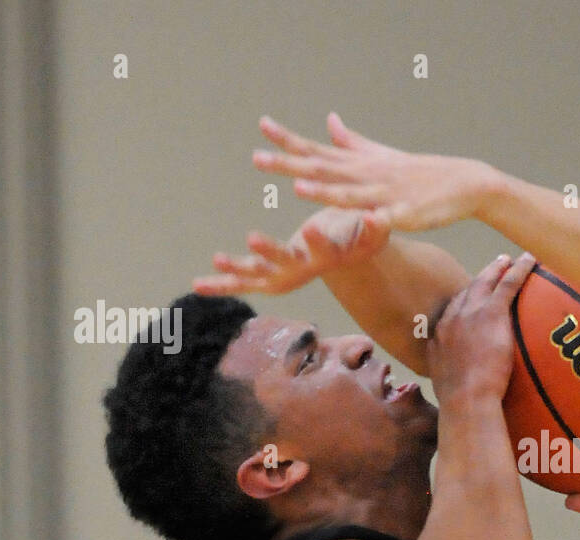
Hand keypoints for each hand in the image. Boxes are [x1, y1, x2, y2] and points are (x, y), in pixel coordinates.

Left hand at [192, 205, 389, 295]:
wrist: (340, 253)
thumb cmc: (356, 236)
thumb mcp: (371, 232)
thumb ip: (375, 227)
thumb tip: (382, 217)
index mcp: (328, 257)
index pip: (325, 250)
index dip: (319, 241)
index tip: (312, 228)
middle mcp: (303, 271)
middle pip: (285, 264)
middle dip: (269, 252)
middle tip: (253, 237)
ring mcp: (283, 276)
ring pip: (258, 275)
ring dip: (236, 269)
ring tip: (217, 258)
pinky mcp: (268, 276)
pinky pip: (242, 282)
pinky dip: (220, 283)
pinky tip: (198, 284)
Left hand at [251, 112, 496, 231]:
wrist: (464, 182)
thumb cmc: (421, 173)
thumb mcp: (382, 155)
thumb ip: (352, 142)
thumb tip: (329, 120)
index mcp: (360, 163)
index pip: (317, 149)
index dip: (289, 139)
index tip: (261, 125)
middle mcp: (368, 174)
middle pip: (323, 169)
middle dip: (290, 164)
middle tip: (257, 158)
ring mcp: (386, 193)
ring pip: (350, 193)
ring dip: (324, 190)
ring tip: (297, 186)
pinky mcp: (405, 213)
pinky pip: (384, 217)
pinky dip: (371, 217)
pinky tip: (360, 218)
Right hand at [429, 252, 536, 403]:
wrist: (466, 397)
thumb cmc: (460, 400)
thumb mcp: (446, 383)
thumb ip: (452, 372)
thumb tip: (459, 379)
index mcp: (440, 334)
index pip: (453, 309)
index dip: (466, 299)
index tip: (475, 295)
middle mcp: (451, 317)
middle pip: (468, 290)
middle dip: (481, 277)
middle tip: (494, 267)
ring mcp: (470, 313)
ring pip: (486, 282)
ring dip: (498, 268)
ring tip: (509, 260)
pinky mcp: (491, 312)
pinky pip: (507, 284)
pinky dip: (519, 270)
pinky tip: (529, 260)